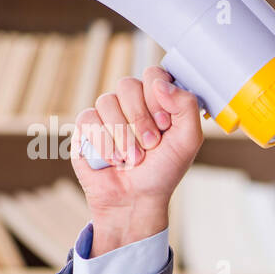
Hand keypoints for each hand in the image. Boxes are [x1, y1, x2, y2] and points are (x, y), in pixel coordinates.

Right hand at [70, 65, 202, 254]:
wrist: (135, 199)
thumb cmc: (163, 171)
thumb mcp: (188, 141)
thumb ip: (186, 106)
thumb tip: (161, 82)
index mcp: (158, 100)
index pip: (154, 74)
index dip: (158, 97)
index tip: (165, 124)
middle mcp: (132, 102)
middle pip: (128, 85)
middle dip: (141, 120)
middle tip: (151, 144)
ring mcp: (108, 112)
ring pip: (107, 101)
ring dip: (123, 136)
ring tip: (133, 158)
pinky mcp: (86, 126)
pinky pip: (88, 118)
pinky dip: (103, 142)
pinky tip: (113, 159)